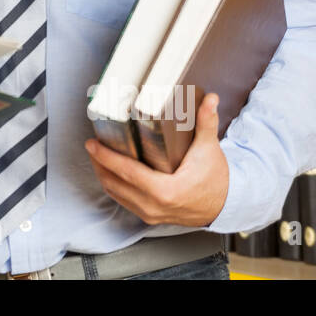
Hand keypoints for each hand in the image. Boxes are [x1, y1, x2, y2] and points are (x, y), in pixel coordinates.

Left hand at [83, 92, 228, 226]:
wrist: (224, 206)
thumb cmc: (215, 179)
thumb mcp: (210, 149)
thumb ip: (207, 123)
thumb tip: (210, 99)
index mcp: (166, 190)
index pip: (128, 172)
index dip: (106, 158)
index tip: (93, 144)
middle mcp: (154, 205)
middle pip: (115, 183)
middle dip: (99, 163)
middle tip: (91, 144)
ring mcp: (150, 213)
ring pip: (116, 193)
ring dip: (103, 174)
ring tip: (96, 155)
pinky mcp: (149, 215)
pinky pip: (123, 200)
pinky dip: (113, 185)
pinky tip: (108, 171)